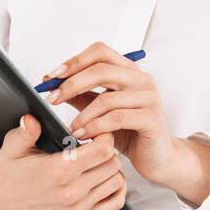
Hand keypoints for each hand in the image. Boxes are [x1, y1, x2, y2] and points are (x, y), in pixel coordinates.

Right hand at [0, 114, 126, 209]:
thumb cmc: (9, 168)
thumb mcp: (14, 145)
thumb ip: (25, 131)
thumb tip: (31, 120)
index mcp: (59, 171)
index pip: (103, 150)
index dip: (103, 135)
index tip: (94, 131)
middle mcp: (71, 192)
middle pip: (113, 164)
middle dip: (108, 149)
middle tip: (95, 142)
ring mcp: (77, 208)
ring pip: (117, 181)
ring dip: (111, 167)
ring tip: (96, 159)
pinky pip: (115, 202)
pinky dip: (115, 187)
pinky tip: (101, 176)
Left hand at [44, 41, 178, 184]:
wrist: (157, 157)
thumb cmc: (130, 131)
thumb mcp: (99, 111)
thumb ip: (81, 96)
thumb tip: (53, 85)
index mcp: (128, 71)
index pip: (100, 52)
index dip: (74, 61)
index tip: (53, 76)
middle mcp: (141, 79)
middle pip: (102, 70)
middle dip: (72, 84)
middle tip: (54, 98)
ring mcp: (149, 97)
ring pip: (107, 98)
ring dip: (83, 114)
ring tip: (72, 128)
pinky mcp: (152, 118)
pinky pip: (117, 118)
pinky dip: (95, 127)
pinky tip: (84, 135)